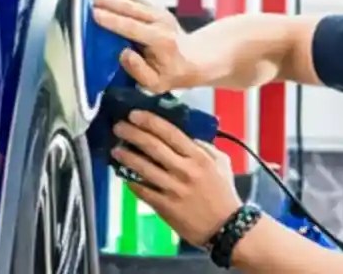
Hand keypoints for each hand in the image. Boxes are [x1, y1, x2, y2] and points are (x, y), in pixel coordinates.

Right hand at [92, 0, 199, 92]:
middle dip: (110, 2)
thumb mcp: (157, 83)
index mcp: (161, 41)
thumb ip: (139, 71)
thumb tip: (124, 53)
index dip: (113, 21)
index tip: (95, 14)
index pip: (133, 28)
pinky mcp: (156, 7)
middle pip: (132, 9)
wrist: (193, 58)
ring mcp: (160, 12)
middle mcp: (161, 22)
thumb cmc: (171, 73)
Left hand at [111, 110, 242, 247]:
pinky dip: (131, 181)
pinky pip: (142, 190)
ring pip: (143, 168)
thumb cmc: (223, 193)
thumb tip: (185, 134)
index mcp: (199, 157)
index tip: (134, 115)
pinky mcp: (165, 206)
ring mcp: (173, 189)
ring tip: (115, 150)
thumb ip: (203, 146)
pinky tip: (123, 174)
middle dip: (132, 134)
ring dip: (126, 156)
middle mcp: (184, 171)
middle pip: (152, 146)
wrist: (227, 228)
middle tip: (119, 127)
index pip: (170, 132)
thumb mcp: (221, 163)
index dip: (149, 121)